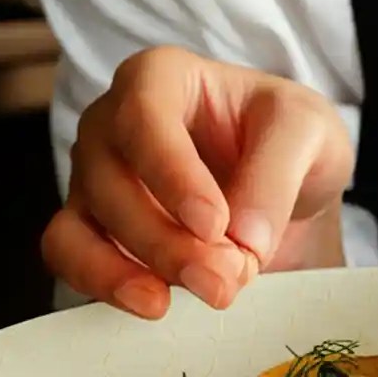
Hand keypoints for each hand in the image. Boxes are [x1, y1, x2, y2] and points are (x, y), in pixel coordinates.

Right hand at [41, 47, 353, 318]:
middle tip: (225, 278)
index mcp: (161, 75)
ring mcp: (94, 173)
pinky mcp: (89, 223)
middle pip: (111, 180)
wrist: (284, 175)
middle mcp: (112, 119)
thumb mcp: (307, 131)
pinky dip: (105, 284)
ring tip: (204, 292)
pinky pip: (70, 256)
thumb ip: (278, 174)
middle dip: (167, 240)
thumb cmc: (286, 134)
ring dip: (137, 269)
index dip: (172, 174)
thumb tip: (244, 239)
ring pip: (84, 224)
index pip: (143, 115)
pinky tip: (156, 302)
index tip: (215, 224)